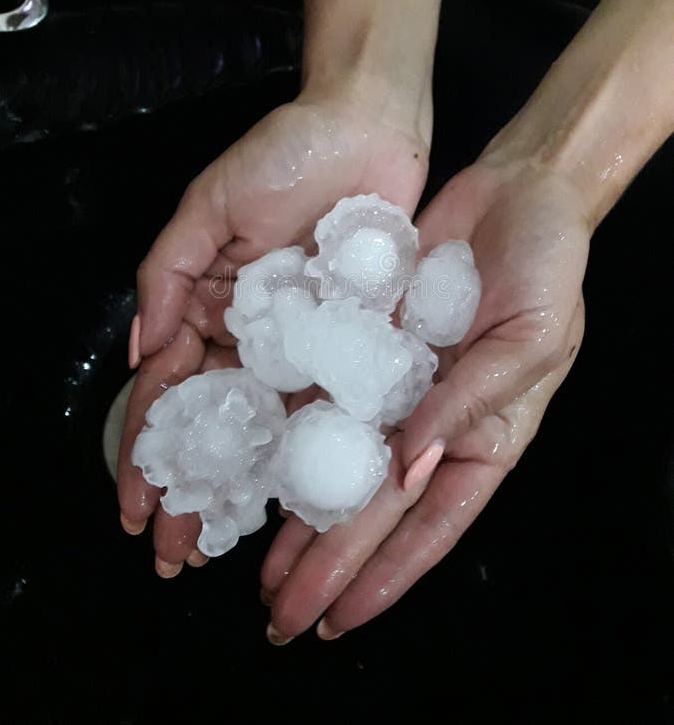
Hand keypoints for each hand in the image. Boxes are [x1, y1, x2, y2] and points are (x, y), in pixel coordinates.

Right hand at [117, 85, 429, 574]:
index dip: (148, 449)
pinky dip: (312, 448)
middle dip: (192, 484)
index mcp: (210, 304)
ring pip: (269, 426)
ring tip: (223, 539)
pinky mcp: (355, 338)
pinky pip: (331, 399)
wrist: (368, 125)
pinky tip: (296, 497)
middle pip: (217, 423)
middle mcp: (254, 334)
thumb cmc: (286, 153)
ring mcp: (304, 342)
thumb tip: (141, 352)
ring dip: (246, 484)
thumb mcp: (209, 204)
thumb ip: (168, 272)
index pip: (170, 391)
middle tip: (174, 550)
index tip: (134, 506)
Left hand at [260, 157, 587, 640]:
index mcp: (486, 436)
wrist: (517, 192)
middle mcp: (433, 422)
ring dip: (305, 519)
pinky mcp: (365, 343)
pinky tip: (261, 474)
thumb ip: (467, 405)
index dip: (387, 573)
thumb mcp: (528, 342)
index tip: (340, 617)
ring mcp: (395, 384)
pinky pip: (325, 395)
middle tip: (282, 616)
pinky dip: (294, 436)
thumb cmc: (547, 268)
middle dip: (329, 564)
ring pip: (341, 464)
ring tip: (264, 571)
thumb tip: (409, 468)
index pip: (432, 523)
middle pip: (374, 507)